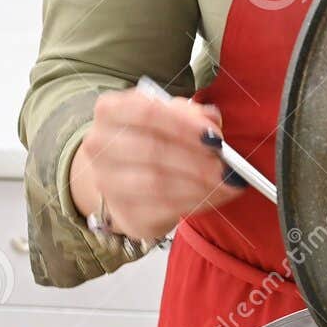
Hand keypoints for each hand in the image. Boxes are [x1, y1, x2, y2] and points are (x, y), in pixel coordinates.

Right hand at [71, 87, 243, 240]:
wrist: (126, 181)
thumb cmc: (153, 141)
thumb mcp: (172, 119)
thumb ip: (192, 115)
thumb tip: (211, 121)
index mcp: (110, 111)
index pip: (146, 112)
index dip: (184, 125)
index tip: (215, 137)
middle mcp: (100, 145)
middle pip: (152, 151)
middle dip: (197, 160)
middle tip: (226, 166)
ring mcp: (108, 183)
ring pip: (157, 184)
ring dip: (199, 185)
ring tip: (226, 183)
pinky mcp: (124, 214)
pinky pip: (163, 210)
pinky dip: (196, 203)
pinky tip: (215, 196)